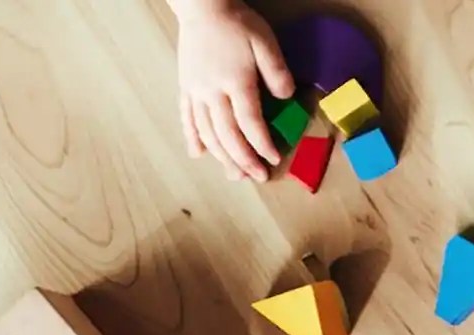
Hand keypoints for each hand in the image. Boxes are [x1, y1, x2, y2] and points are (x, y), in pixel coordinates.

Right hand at [174, 0, 294, 180]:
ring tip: (235, 175)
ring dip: (221, 157)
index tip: (274, 159)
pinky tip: (198, 154)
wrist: (203, 7)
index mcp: (235, 82)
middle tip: (258, 177)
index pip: (250, 122)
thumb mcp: (265, 41)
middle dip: (244, 160)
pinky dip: (192, 138)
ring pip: (207, 132)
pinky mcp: (185, 87)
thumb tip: (288, 97)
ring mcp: (196, 91)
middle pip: (227, 135)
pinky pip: (187, 118)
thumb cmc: (237, 24)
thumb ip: (277, 71)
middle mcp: (212, 92)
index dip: (262, 144)